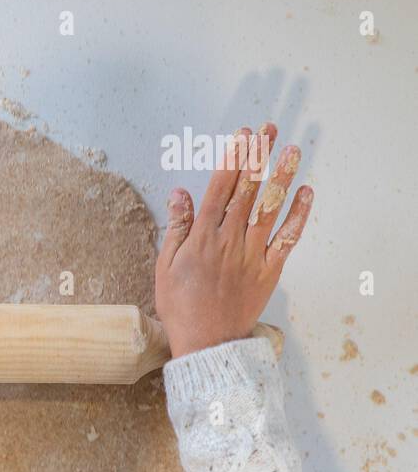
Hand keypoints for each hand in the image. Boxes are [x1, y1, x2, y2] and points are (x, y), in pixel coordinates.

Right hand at [155, 123, 312, 357]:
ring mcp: (252, 254)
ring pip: (269, 208)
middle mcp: (230, 239)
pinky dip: (298, 216)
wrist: (207, 342)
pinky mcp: (269, 270)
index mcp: (203, 237)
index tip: (242, 134)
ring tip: (292, 149)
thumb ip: (177, 227)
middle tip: (268, 129)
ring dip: (281, 176)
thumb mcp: (165, 265)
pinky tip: (306, 193)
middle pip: (247, 190)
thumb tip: (180, 193)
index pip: (220, 188)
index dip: (233, 158)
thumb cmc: (180, 306)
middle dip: (258, 156)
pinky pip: (287, 238)